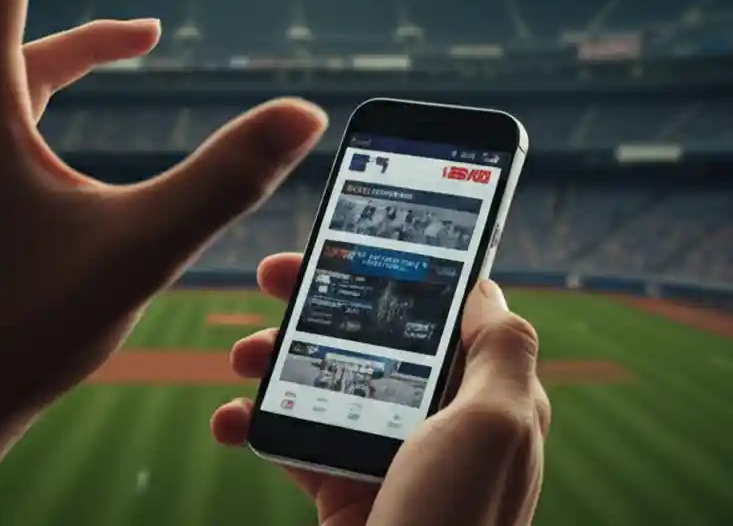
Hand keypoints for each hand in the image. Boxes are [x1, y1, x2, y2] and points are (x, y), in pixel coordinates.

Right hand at [211, 253, 549, 525]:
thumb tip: (489, 290)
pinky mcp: (347, 491)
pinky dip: (258, 425)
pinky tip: (230, 419)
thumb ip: (502, 352)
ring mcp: (392, 457)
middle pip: (378, 336)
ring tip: (238, 356)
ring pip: (328, 380)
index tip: (349, 240)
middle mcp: (442, 421)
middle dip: (320, 302)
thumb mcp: (499, 427)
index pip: (446, 310)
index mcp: (488, 398)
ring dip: (276, 360)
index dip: (399, 270)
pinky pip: (296, 441)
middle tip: (270, 276)